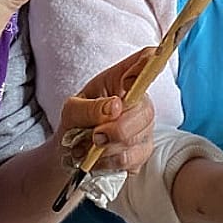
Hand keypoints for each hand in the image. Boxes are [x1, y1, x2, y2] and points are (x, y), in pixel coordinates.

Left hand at [57, 48, 154, 173]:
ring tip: (91, 146)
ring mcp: (145, 126)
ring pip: (139, 136)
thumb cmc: (76, 121)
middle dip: (118, 127)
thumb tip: (115, 107)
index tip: (129, 82)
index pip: (146, 60)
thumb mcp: (72, 109)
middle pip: (146, 109)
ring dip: (109, 147)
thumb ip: (89, 107)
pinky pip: (133, 158)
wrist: (71, 151)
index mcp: (121, 79)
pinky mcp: (143, 150)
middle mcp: (139, 100)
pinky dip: (110, 162)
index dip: (150, 62)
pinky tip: (98, 158)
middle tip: (96, 134)